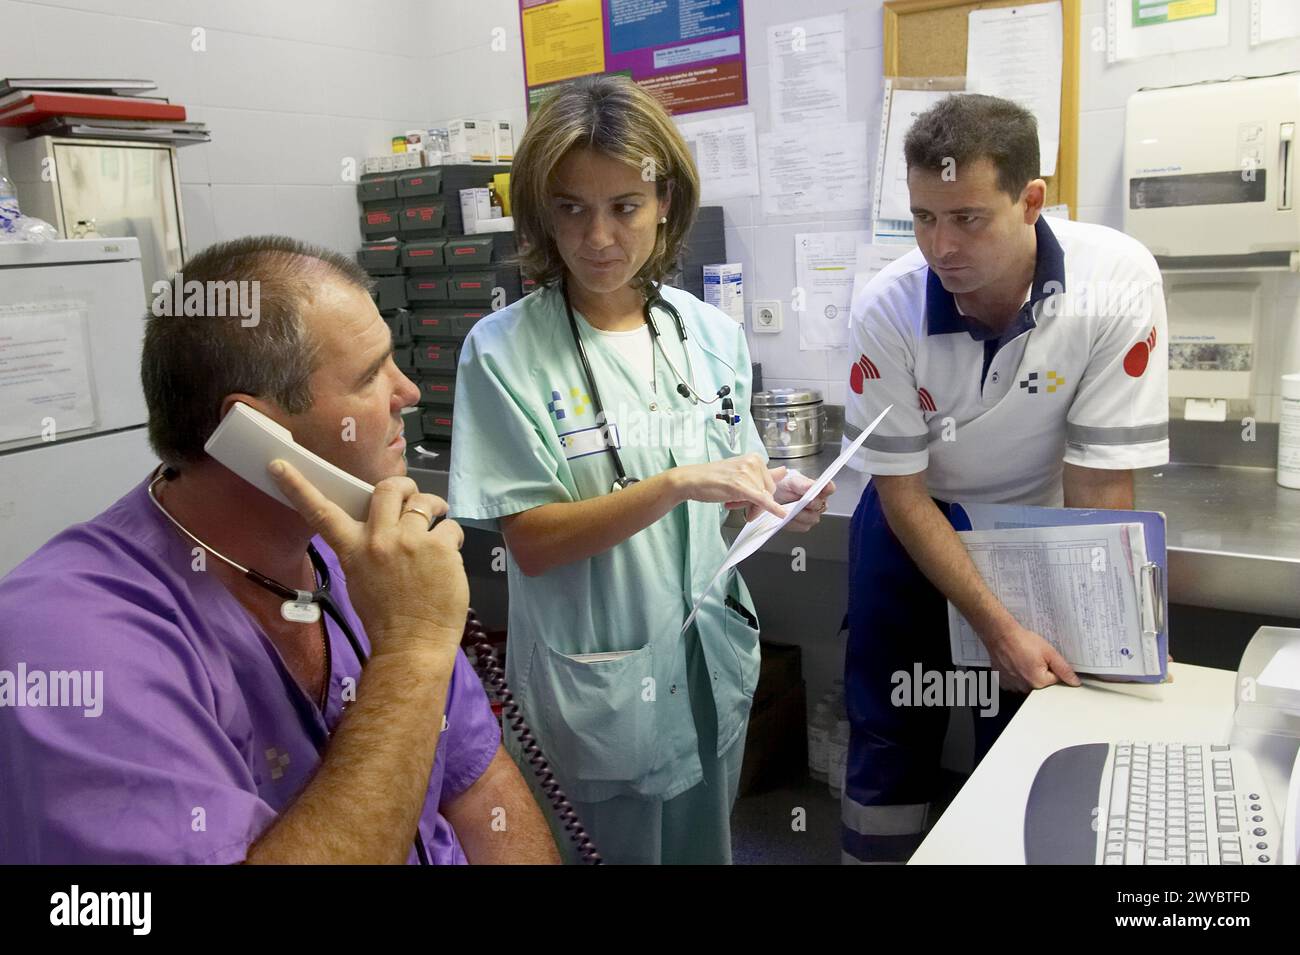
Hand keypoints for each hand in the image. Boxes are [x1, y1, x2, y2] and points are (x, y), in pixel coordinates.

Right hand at [269, 459, 467, 652]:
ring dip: (433, 507)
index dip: (298, 486)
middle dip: (403, 485)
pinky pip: (449, 527)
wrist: (412, 646)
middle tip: (411, 494)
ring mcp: (411, 541)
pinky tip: (449, 555)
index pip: (321, 512)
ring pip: (424, 502)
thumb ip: (366, 549)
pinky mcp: (440, 547)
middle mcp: (379, 540)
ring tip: (437, 520)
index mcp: (352, 549)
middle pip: (387, 488)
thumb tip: (382, 525)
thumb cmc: (386, 618)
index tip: (280, 463)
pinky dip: (452, 537)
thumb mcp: (361, 580)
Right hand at [674, 453, 786, 520]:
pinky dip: (772, 508)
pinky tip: (781, 514)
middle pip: (769, 491)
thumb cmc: (714, 478)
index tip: (751, 500)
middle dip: (758, 503)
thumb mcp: (741, 473)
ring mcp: (747, 473)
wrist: (692, 480)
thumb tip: (784, 471)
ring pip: (763, 499)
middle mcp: (753, 462)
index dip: (763, 494)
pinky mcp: (741, 486)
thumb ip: (765, 474)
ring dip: (751, 507)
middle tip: (739, 505)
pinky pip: (762, 500)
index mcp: (755, 458)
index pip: (770, 482)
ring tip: (731, 503)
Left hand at [737, 470, 834, 530]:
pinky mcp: (803, 525)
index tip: (823, 487)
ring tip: (790, 510)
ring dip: (800, 514)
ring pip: (812, 518)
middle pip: (821, 505)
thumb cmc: (782, 486)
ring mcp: (812, 515)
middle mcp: (817, 502)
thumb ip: (802, 483)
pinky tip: (786, 517)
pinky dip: (793, 522)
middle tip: (802, 501)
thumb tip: (812, 486)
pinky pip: (802, 526)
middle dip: (811, 503)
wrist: (768, 498)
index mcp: (817, 488)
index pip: (829, 488)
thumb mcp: (790, 481)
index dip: (828, 488)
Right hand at [983, 623, 1079, 693]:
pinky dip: (1015, 674)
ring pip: (1027, 682)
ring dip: (1027, 673)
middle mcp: (1025, 687)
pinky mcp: (1002, 681)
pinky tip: (1014, 663)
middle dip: (1040, 671)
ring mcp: (1012, 685)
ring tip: (1022, 658)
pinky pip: (1014, 682)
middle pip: (1040, 683)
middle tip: (1033, 657)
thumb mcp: (1049, 652)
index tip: (1045, 658)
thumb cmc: (1022, 641)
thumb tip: (1074, 681)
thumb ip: (1064, 669)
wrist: (1000, 634)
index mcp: (1039, 682)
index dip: (1052, 667)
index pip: (1054, 680)